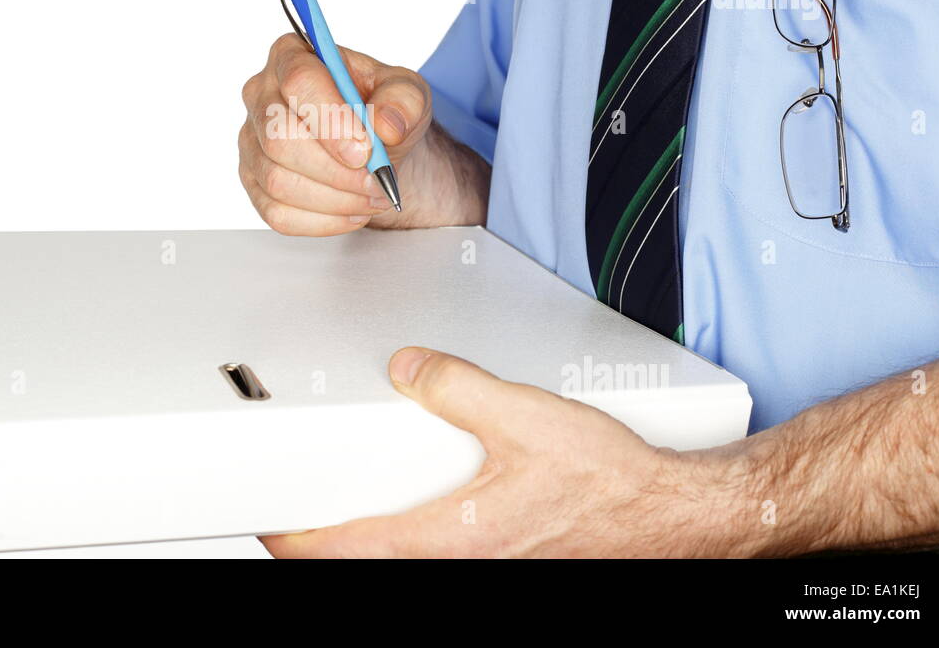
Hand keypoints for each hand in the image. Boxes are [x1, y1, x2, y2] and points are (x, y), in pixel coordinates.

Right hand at [238, 34, 432, 234]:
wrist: (375, 148)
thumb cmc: (382, 111)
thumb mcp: (408, 94)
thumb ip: (403, 101)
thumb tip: (386, 125)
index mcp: (292, 56)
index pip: (298, 81)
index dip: (331, 120)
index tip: (366, 150)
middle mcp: (260, 94)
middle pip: (280, 138)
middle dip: (335, 169)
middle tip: (377, 180)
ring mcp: (252, 141)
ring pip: (278, 180)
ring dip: (335, 198)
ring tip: (374, 195)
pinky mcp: (254, 182)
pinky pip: (277, 213)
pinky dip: (323, 221)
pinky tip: (352, 210)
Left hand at [260, 348, 742, 556]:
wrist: (669, 517)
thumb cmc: (609, 483)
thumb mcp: (525, 416)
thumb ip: (457, 388)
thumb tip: (408, 369)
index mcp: (449, 537)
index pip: (344, 550)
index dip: (294, 538)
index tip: (269, 522)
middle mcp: (458, 565)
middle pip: (364, 564)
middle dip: (323, 544)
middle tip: (296, 514)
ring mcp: (480, 569)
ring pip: (399, 566)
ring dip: (366, 544)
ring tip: (346, 510)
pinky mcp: (501, 562)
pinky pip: (436, 558)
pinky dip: (407, 541)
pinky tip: (418, 510)